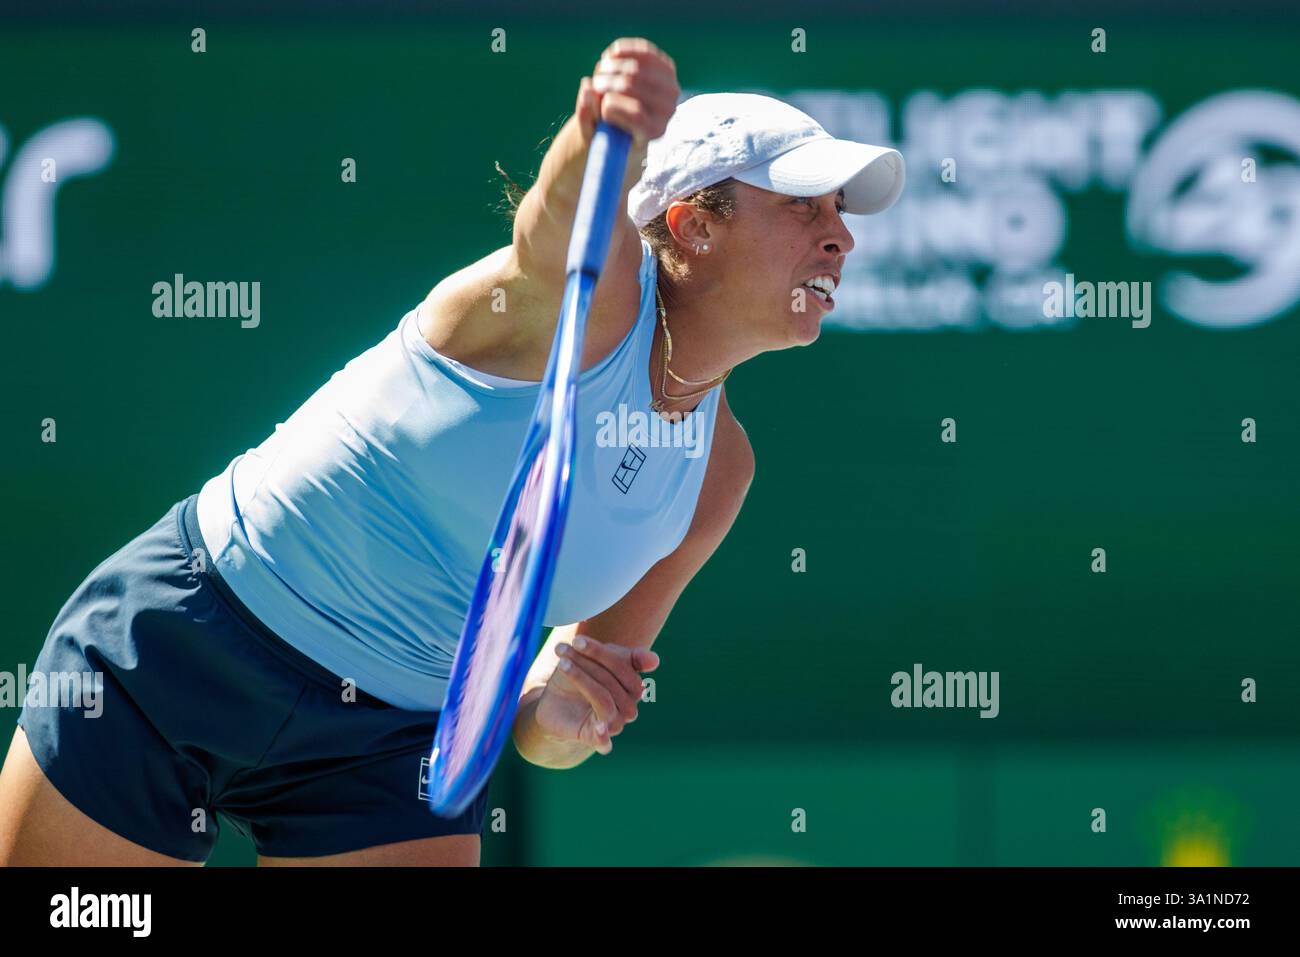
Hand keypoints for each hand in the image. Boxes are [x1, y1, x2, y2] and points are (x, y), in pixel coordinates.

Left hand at [533, 636, 660, 755]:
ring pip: (604, 699)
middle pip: (611, 680)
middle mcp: (629, 707)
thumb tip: (655, 660)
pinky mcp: (596, 739)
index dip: (600, 652)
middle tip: (562, 650)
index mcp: (633, 687)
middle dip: (585, 662)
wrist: (555, 705)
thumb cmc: (580, 678)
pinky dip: (603, 736)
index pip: (624, 666)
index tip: (577, 640)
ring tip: (562, 665)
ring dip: (581, 679)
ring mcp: (614, 724)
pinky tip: (600, 727)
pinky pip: (604, 741)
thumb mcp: (597, 661)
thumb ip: (624, 657)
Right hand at [575, 37, 679, 144]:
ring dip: (612, 66)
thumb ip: (586, 115)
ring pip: (636, 67)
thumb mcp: (594, 132)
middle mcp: (667, 111)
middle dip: (607, 82)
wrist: (632, 118)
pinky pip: (644, 51)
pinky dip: (623, 50)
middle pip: (632, 86)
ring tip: (601, 72)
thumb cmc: (610, 129)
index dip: (611, 105)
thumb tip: (587, 87)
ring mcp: (670, 87)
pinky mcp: (667, 68)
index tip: (600, 102)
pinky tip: (610, 55)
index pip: (636, 115)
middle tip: (595, 83)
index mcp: (652, 132)